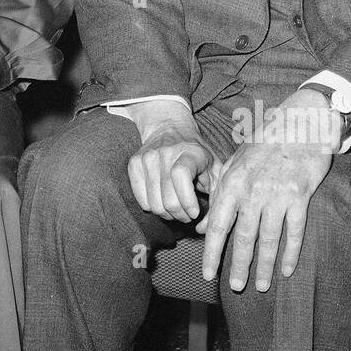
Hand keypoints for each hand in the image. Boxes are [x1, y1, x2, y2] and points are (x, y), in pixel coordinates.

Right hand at [126, 109, 215, 223]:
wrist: (169, 126)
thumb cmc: (197, 153)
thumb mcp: (214, 167)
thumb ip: (217, 194)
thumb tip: (208, 224)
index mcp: (190, 152)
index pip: (181, 176)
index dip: (187, 200)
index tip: (195, 212)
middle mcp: (165, 153)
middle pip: (167, 198)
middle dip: (180, 215)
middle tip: (187, 215)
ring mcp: (147, 158)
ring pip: (154, 204)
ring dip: (167, 214)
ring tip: (176, 209)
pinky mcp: (134, 164)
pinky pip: (141, 201)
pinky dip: (153, 208)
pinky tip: (162, 201)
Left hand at [197, 87, 335, 293]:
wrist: (299, 124)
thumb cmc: (263, 145)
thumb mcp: (233, 164)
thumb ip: (218, 195)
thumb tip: (201, 227)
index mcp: (232, 183)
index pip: (217, 224)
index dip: (211, 252)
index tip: (207, 274)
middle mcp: (252, 191)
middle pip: (243, 238)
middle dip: (238, 266)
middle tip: (236, 288)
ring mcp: (277, 195)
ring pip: (268, 239)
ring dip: (264, 266)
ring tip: (259, 285)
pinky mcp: (301, 196)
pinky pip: (295, 232)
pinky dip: (291, 253)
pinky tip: (287, 270)